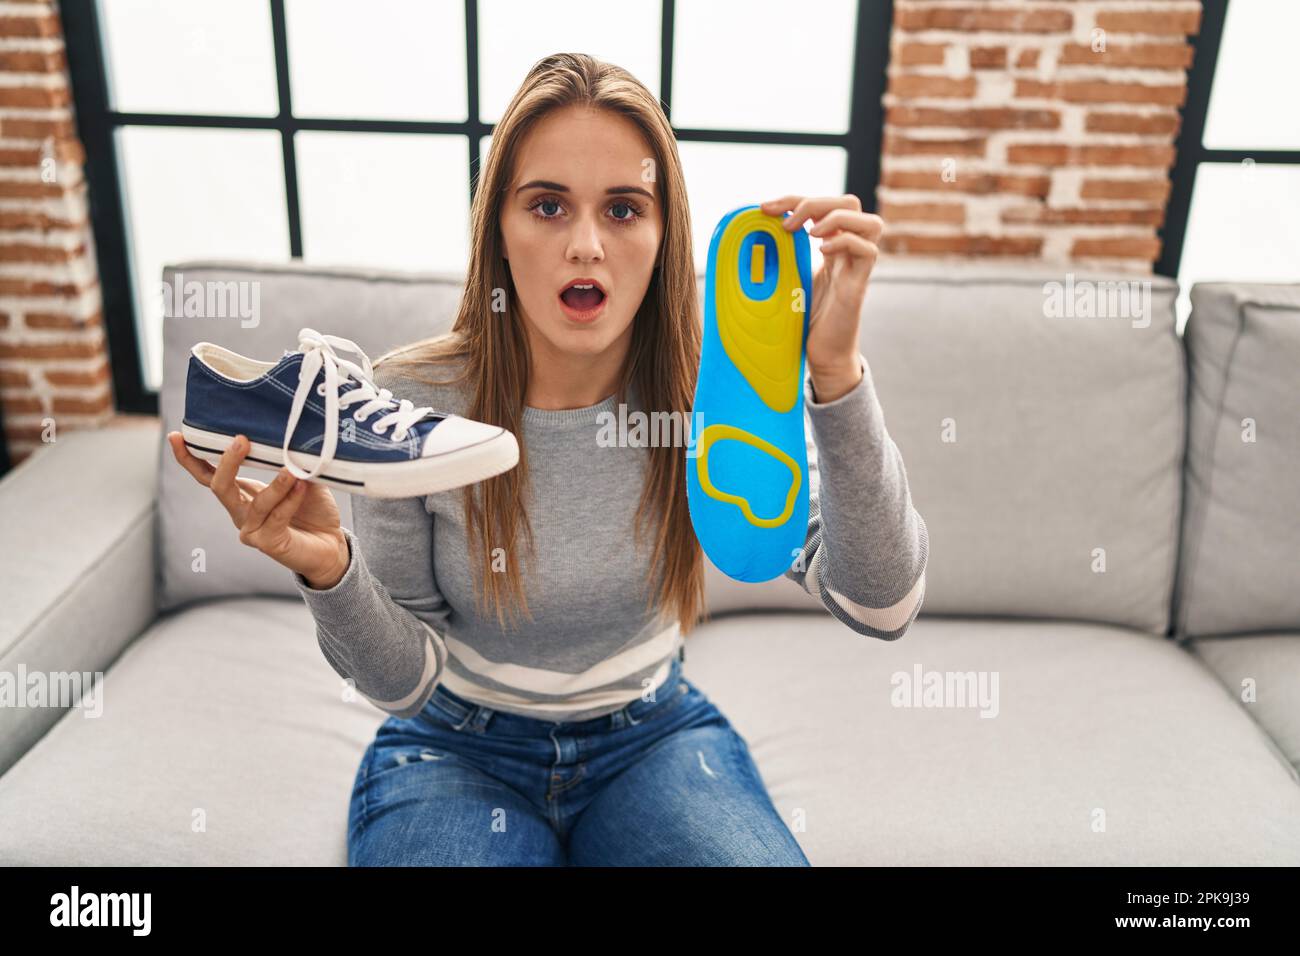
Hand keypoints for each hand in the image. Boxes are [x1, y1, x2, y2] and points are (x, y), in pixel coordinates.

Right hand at [166, 431, 349, 588]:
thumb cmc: (314, 510)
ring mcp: (251, 530)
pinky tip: (302, 486)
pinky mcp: (267, 543)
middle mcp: (240, 512)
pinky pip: (276, 517)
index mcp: (242, 494)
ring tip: (292, 469)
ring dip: (275, 484)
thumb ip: (293, 462)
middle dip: (227, 463)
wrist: (332, 545)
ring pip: (256, 503)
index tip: (176, 436)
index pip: (208, 474)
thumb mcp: (304, 479)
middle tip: (241, 440)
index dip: (190, 457)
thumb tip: (294, 440)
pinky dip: (290, 499)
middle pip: (219, 486)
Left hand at [760, 194, 881, 398]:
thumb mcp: (787, 278)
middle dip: (815, 202)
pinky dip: (845, 242)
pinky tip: (822, 251)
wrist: (821, 355)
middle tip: (786, 221)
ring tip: (810, 233)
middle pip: (850, 203)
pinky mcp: (859, 285)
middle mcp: (849, 251)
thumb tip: (749, 235)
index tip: (765, 208)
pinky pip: (867, 250)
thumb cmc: (804, 319)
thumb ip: (780, 255)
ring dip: (836, 218)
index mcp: (832, 245)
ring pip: (870, 221)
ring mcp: (858, 267)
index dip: (794, 199)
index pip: (823, 205)